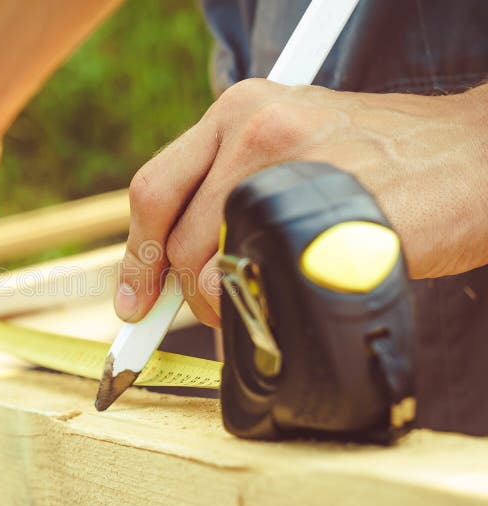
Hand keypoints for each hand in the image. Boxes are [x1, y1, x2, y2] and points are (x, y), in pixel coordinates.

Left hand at [117, 79, 487, 326]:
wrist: (473, 156)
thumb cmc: (379, 163)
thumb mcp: (291, 147)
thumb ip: (227, 192)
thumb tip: (178, 272)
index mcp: (238, 109)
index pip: (154, 188)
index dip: (137, 255)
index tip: (134, 301)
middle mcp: (254, 128)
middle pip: (177, 238)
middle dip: (184, 295)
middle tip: (212, 314)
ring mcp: (290, 168)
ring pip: (210, 268)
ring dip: (223, 308)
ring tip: (262, 307)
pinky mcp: (326, 213)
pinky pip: (258, 285)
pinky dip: (259, 313)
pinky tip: (285, 307)